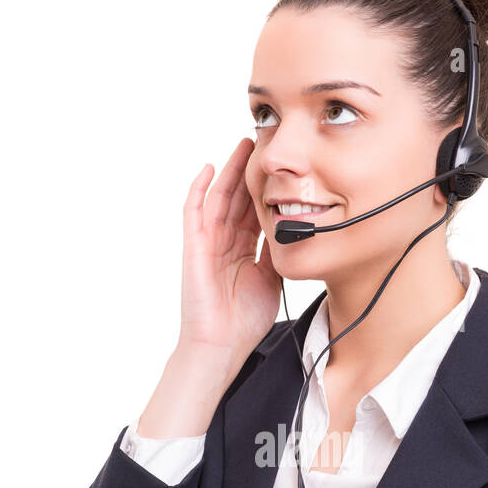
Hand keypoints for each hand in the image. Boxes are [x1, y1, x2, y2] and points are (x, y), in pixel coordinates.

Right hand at [179, 138, 280, 362]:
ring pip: (219, 197)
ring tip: (243, 145)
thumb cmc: (244, 320)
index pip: (255, 210)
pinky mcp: (194, 247)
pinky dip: (199, 189)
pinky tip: (209, 168)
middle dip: (250, 170)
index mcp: (244, 250)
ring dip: (230, 170)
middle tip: (264, 142)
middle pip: (238, 197)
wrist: (222, 345)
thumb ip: (277, 252)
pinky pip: (194, 212)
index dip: (267, 188)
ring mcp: (208, 242)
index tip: (282, 167)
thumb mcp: (271, 279)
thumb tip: (294, 227)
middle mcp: (225, 241)